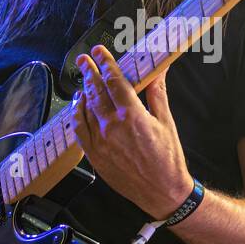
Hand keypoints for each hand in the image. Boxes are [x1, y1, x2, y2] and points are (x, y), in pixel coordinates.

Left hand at [73, 44, 193, 219]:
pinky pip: (78, 130)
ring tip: (84, 80)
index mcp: (132, 115)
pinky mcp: (94, 156)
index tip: (98, 52)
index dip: (105, 63)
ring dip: (83, 91)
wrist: (162, 192)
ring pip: (85, 109)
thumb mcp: (166, 122)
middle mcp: (112, 127)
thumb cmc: (168, 158)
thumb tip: (159, 70)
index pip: (113, 81)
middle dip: (89, 72)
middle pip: (95, 91)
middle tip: (84, 59)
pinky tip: (79, 106)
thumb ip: (157, 93)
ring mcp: (100, 142)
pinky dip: (76, 115)